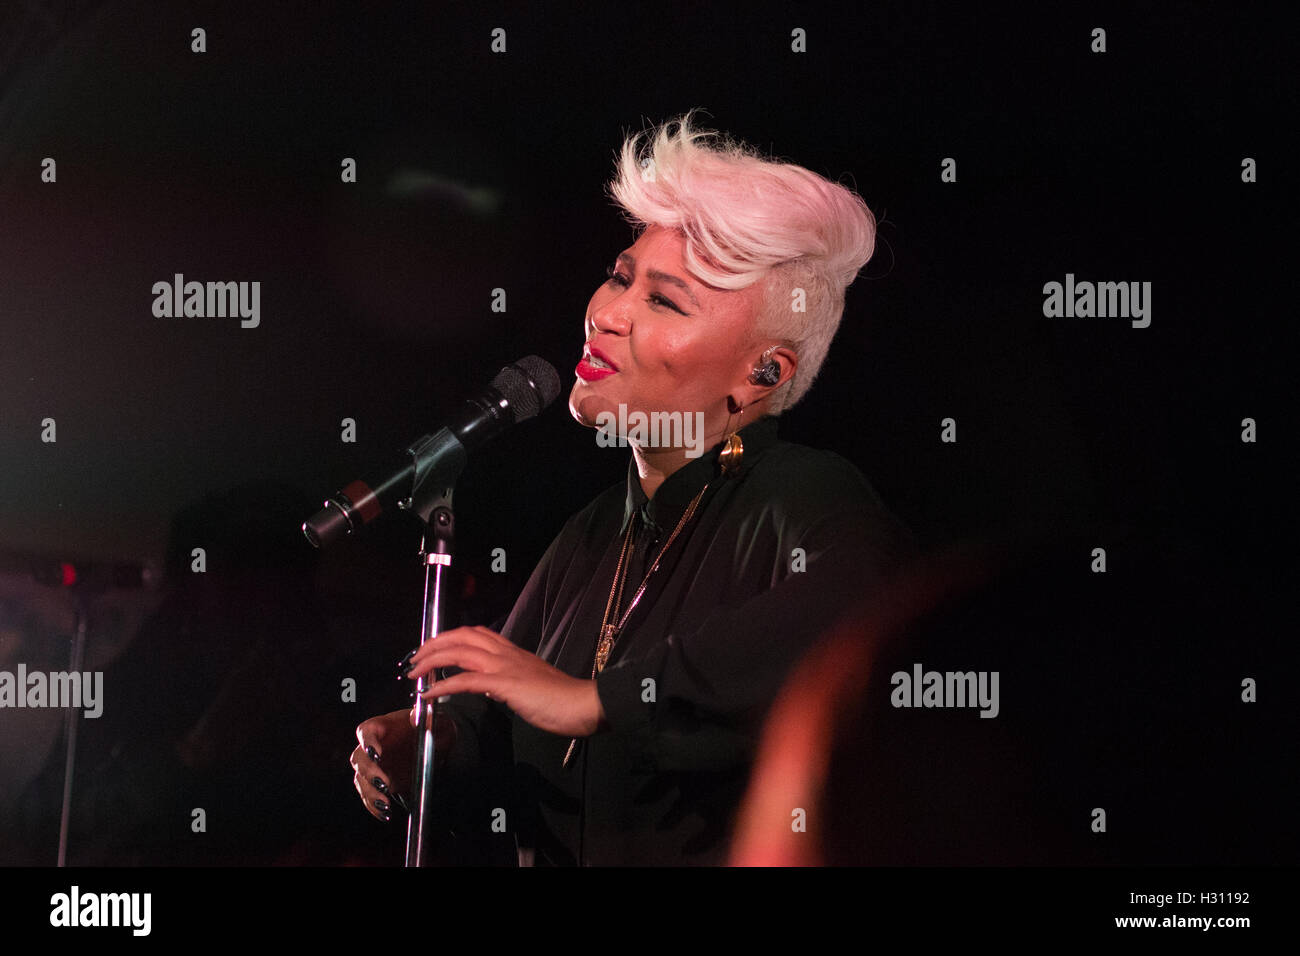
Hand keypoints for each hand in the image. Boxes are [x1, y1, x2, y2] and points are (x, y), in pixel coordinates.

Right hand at [350, 708, 454, 821]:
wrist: (438, 745)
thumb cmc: (435, 728)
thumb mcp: (439, 723)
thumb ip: (428, 718)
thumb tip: (414, 716)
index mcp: (383, 726)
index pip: (365, 731)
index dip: (366, 742)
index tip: (375, 754)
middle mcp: (374, 746)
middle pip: (359, 758)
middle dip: (368, 772)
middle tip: (383, 782)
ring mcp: (375, 765)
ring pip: (361, 779)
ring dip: (370, 793)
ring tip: (385, 804)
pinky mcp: (379, 782)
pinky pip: (369, 795)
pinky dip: (373, 806)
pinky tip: (384, 813)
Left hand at [406, 626, 606, 737]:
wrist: (582, 704)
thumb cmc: (561, 698)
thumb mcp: (530, 683)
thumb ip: (510, 681)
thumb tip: (491, 687)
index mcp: (512, 652)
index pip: (475, 633)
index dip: (449, 637)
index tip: (433, 648)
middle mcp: (505, 653)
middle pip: (461, 637)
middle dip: (433, 644)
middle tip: (414, 658)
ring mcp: (505, 667)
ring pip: (459, 652)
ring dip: (431, 660)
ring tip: (413, 673)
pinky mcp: (505, 684)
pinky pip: (466, 681)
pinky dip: (443, 686)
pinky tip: (428, 694)